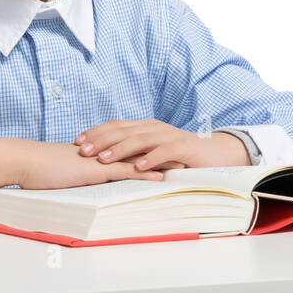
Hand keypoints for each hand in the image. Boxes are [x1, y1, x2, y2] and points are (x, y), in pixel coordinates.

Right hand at [6, 139, 169, 189]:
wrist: (25, 161)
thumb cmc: (38, 168)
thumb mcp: (62, 170)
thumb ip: (74, 172)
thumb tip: (79, 179)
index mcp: (96, 151)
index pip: (128, 148)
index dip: (148, 148)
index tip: (166, 150)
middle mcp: (102, 151)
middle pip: (139, 149)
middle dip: (161, 151)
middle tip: (183, 153)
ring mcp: (100, 159)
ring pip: (137, 158)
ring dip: (160, 161)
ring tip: (182, 165)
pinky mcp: (96, 170)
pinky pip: (125, 171)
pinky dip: (144, 173)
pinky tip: (160, 177)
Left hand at [73, 118, 249, 171]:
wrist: (215, 154)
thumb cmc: (179, 157)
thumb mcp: (152, 153)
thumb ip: (133, 154)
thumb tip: (103, 162)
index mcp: (145, 127)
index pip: (116, 126)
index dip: (96, 132)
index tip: (77, 141)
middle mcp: (154, 128)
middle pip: (123, 130)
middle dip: (101, 140)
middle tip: (82, 150)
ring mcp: (169, 135)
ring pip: (140, 139)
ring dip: (120, 149)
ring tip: (104, 159)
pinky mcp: (183, 147)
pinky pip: (164, 151)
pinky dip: (150, 158)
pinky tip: (137, 167)